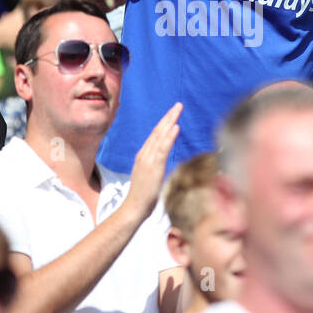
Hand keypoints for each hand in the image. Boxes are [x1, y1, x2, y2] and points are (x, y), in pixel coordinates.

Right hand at [124, 103, 181, 221]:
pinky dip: (169, 136)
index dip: (164, 123)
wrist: (134, 207)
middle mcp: (144, 154)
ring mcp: (148, 159)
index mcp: (144, 156)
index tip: (172, 113)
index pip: (155, 136)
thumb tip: (163, 165)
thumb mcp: (150, 177)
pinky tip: (175, 127)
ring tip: (177, 110)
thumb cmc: (143, 196)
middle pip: (157, 131)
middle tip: (178, 105)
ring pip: (160, 136)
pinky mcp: (153, 166)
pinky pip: (162, 148)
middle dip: (168, 117)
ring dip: (169, 121)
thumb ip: (155, 167)